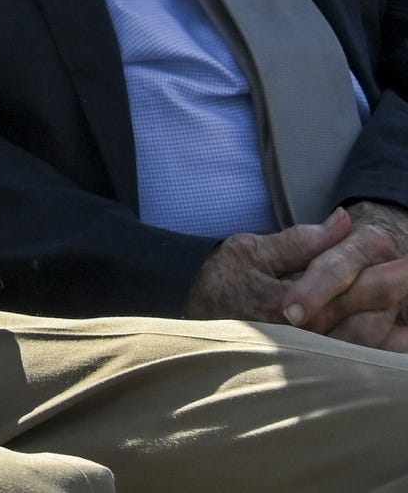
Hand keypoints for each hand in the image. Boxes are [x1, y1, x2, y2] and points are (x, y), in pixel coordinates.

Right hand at [189, 207, 407, 338]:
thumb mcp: (249, 252)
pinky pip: (367, 357)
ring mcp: (320, 353)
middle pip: (373, 303)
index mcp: (295, 300)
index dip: (378, 253)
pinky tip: (402, 332)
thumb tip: (343, 220)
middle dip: (399, 280)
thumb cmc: (222, 288)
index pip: (349, 272)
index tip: (391, 242)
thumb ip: (300, 240)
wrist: (200, 332)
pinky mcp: (323, 365)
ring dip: (397, 313)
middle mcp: (313, 331)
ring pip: (377, 334)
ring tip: (406, 291)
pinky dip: (390, 346)